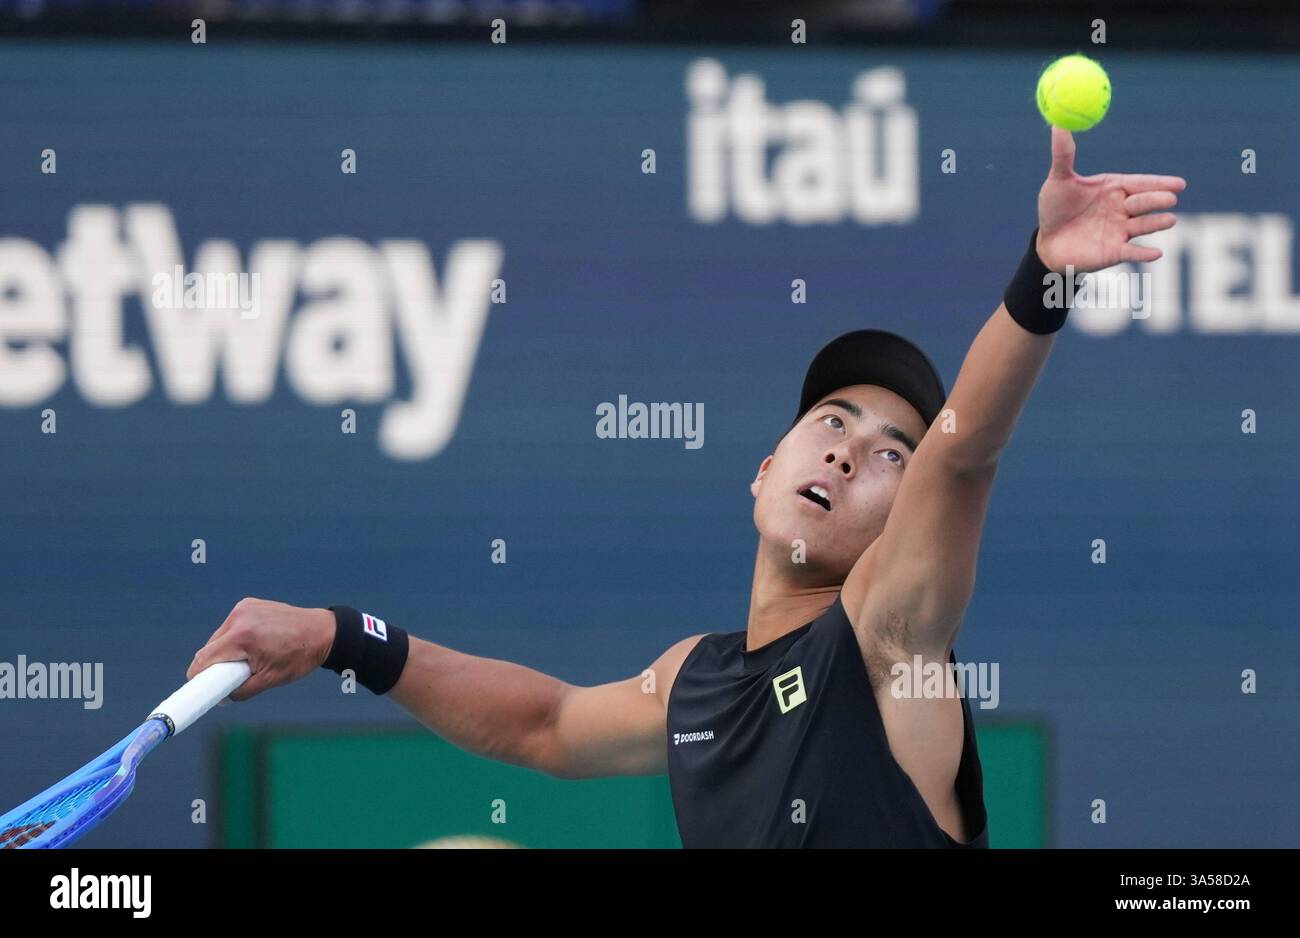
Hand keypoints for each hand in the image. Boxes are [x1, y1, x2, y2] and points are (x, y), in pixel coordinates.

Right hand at [187, 598, 334, 700]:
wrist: (323, 632)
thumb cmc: (300, 657)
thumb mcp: (270, 680)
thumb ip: (241, 691)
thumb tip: (220, 699)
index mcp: (243, 636)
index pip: (205, 658)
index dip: (197, 676)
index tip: (196, 689)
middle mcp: (240, 617)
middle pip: (210, 647)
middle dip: (214, 665)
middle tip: (226, 679)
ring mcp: (244, 607)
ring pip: (219, 636)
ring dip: (224, 650)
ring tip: (246, 661)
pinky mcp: (248, 603)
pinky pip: (231, 626)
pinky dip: (235, 637)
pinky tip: (251, 645)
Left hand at [1036, 126, 1185, 273]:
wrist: (1047, 242)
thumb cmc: (1056, 209)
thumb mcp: (1058, 180)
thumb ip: (1063, 155)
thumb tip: (1058, 124)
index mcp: (1114, 188)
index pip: (1141, 183)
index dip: (1160, 182)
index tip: (1179, 183)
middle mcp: (1122, 209)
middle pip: (1144, 203)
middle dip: (1157, 200)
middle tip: (1170, 197)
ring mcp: (1120, 231)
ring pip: (1143, 226)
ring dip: (1156, 223)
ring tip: (1170, 219)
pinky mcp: (1113, 252)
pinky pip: (1131, 253)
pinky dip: (1144, 254)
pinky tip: (1156, 253)